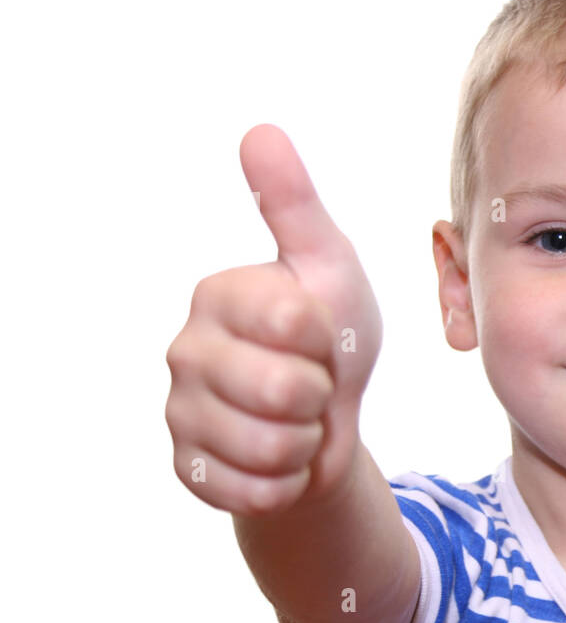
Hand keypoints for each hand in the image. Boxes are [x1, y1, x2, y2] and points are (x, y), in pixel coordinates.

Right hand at [165, 125, 382, 513]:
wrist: (326, 417)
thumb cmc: (328, 333)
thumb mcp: (328, 266)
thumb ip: (294, 204)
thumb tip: (260, 130)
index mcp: (218, 294)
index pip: (295, 323)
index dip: (328, 338)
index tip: (320, 332)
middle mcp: (184, 351)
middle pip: (286, 393)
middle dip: (322, 395)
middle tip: (312, 382)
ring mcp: (180, 414)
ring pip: (274, 448)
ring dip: (308, 441)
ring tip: (299, 419)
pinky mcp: (190, 470)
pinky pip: (258, 492)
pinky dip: (289, 481)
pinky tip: (281, 456)